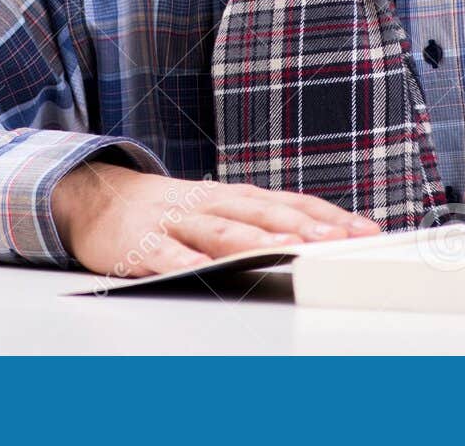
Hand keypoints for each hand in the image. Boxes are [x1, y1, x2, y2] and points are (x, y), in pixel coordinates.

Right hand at [52, 160, 381, 276]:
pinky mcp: (143, 244)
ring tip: (288, 249)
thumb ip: (258, 222)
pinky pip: (168, 254)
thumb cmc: (170, 210)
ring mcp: (177, 221)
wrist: (98, 198)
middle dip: (304, 226)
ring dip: (257, 239)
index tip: (366, 229)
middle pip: (263, 212)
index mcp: (233, 196)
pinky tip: (207, 269)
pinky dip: (188, 260)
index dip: (328, 215)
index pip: (289, 202)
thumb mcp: (217, 208)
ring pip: (222, 229)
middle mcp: (211, 202)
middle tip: (339, 239)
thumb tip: (316, 241)